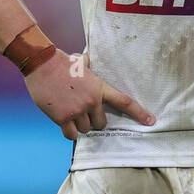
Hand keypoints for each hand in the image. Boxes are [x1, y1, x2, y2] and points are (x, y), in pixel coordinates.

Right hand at [23, 49, 155, 140]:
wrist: (42, 64)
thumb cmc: (61, 62)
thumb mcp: (82, 63)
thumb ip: (89, 67)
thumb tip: (88, 58)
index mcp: (99, 88)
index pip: (124, 102)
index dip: (139, 113)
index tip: (151, 121)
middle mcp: (91, 101)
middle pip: (101, 123)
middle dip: (93, 121)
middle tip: (83, 112)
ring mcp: (77, 110)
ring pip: (85, 130)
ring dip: (79, 125)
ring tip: (70, 112)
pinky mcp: (62, 118)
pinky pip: (71, 135)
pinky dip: (69, 132)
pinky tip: (64, 122)